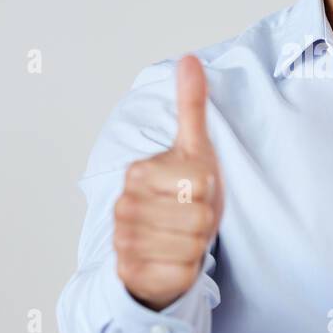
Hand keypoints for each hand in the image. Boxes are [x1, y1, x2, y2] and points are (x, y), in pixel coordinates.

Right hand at [113, 55, 223, 310]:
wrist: (159, 250)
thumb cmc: (182, 199)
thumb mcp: (194, 151)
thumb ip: (191, 106)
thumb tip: (190, 59)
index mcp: (138, 172)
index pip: (201, 182)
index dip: (208, 192)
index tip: (193, 192)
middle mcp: (125, 205)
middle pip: (199, 215)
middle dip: (204, 221)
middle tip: (189, 219)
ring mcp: (124, 240)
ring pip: (192, 244)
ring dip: (195, 245)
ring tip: (181, 238)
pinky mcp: (131, 272)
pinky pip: (181, 271)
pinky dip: (185, 269)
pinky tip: (172, 261)